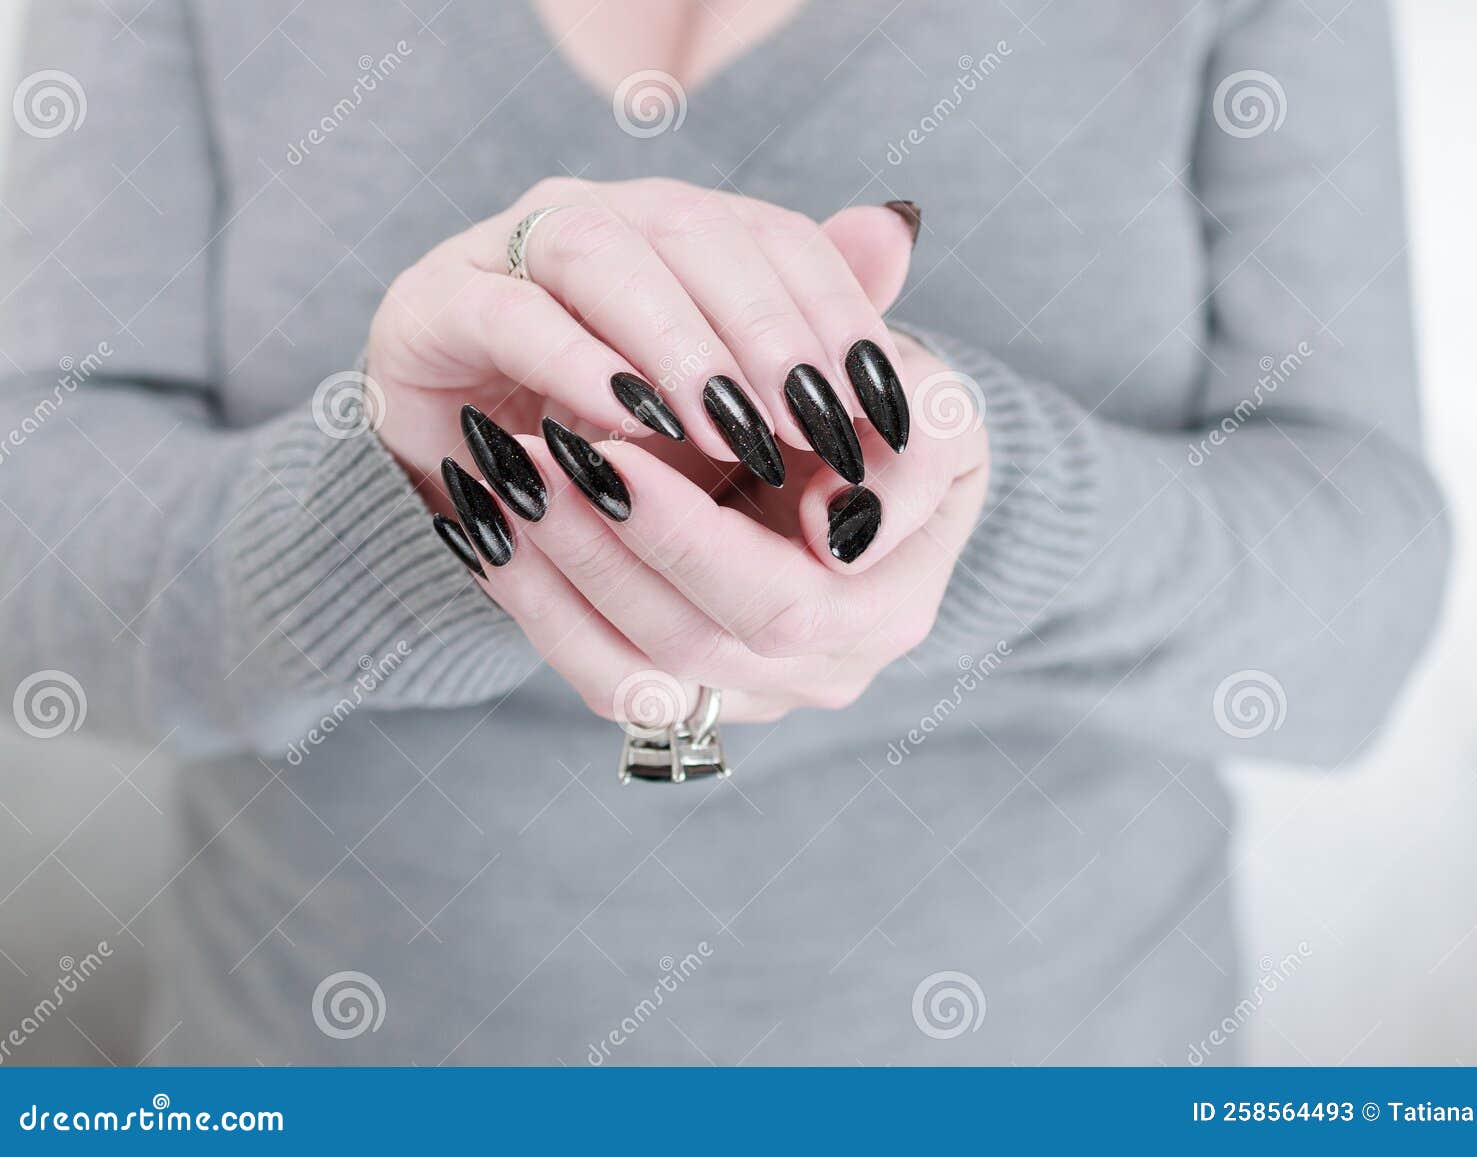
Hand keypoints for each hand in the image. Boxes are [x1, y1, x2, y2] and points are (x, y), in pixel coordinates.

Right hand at [364, 178, 917, 516]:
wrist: (486, 486)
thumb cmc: (624, 444)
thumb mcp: (734, 412)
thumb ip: (805, 333)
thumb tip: (898, 233)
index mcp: (680, 228)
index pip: (778, 238)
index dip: (838, 314)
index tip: (881, 405)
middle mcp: (600, 216)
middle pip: (698, 233)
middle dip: (768, 333)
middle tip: (817, 426)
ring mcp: (508, 248)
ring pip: (603, 253)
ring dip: (678, 344)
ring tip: (732, 431)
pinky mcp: (435, 305)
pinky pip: (510, 315)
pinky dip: (575, 364)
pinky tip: (629, 424)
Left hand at [461, 332, 988, 724]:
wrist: (858, 459)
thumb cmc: (887, 419)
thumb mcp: (934, 407)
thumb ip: (921, 440)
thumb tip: (840, 524)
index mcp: (887, 608)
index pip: (782, 600)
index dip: (689, 537)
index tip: (614, 445)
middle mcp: (819, 671)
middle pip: (695, 642)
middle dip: (602, 546)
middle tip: (533, 453)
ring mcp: (752, 693)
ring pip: (637, 674)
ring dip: (556, 576)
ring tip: (499, 482)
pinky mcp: (691, 695)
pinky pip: (604, 680)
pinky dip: (539, 609)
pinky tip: (490, 534)